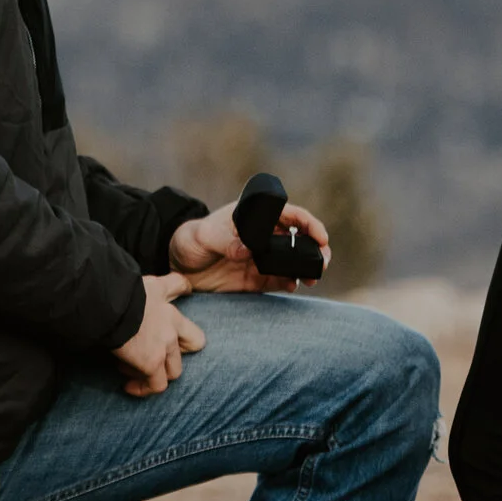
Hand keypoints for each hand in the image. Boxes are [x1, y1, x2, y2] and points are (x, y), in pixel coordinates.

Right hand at [114, 273, 205, 395]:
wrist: (108, 304)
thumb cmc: (110, 288)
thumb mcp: (125, 277)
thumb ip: (130, 281)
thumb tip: (113, 281)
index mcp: (161, 293)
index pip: (180, 286)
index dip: (183, 291)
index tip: (182, 294)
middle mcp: (170, 319)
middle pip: (194, 340)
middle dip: (179, 350)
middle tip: (156, 353)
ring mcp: (165, 343)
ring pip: (174, 369)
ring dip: (157, 372)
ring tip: (133, 369)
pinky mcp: (153, 362)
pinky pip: (157, 385)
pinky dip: (144, 388)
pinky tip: (129, 387)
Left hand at [169, 200, 332, 291]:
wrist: (178, 265)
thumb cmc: (191, 239)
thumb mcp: (205, 236)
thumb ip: (225, 241)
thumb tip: (247, 249)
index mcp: (255, 216)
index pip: (289, 215)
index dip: (309, 223)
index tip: (321, 236)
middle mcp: (263, 236)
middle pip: (298, 239)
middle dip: (315, 248)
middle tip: (323, 260)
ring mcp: (261, 258)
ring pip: (293, 261)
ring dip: (306, 267)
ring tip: (313, 277)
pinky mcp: (256, 279)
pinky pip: (279, 281)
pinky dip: (289, 283)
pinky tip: (292, 286)